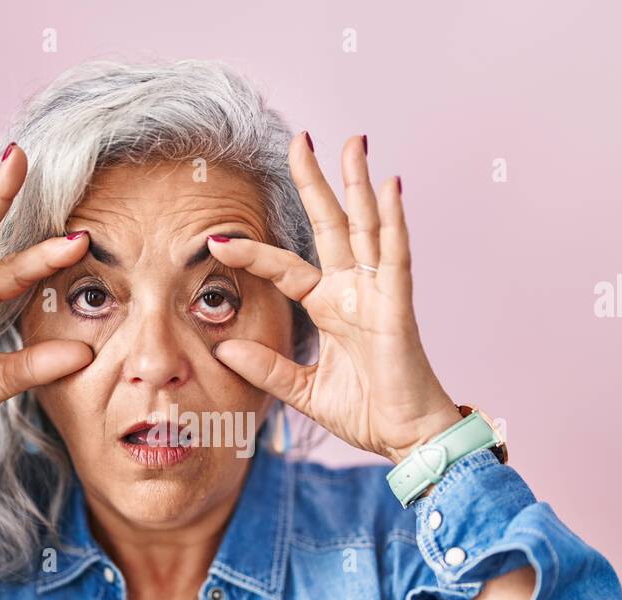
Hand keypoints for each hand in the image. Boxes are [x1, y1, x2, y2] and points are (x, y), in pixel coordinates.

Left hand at [206, 132, 462, 464]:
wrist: (404, 438)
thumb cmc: (365, 412)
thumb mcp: (302, 391)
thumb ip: (267, 368)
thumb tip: (224, 350)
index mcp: (329, 308)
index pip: (284, 268)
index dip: (252, 253)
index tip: (216, 238)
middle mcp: (352, 292)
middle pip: (331, 226)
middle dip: (317, 182)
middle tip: (301, 139)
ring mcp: (377, 294)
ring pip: (365, 228)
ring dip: (358, 185)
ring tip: (352, 143)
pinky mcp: (399, 306)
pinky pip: (395, 257)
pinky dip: (393, 222)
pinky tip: (389, 187)